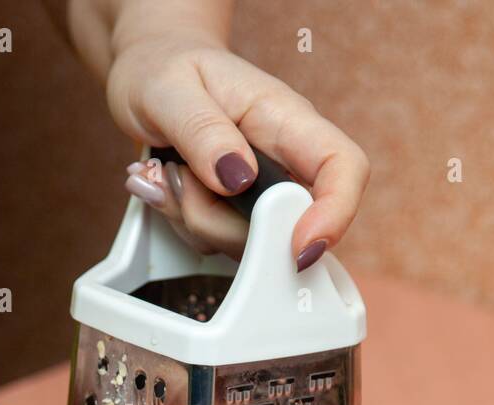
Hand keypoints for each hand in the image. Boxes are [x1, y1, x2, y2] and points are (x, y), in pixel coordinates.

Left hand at [104, 27, 368, 267]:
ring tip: (167, 173)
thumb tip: (239, 179)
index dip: (335, 213)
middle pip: (288, 225)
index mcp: (285, 118)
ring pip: (247, 243)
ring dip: (196, 220)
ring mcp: (262, 193)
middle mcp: (284, 160)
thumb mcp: (169, 90)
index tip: (297, 245)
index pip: (343, 166)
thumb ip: (202, 132)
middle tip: (178, 181)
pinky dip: (184, 224)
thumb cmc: (165, 70)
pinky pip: (218, 244)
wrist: (149, 73)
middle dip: (225, 224)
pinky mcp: (237, 214)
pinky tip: (168, 187)